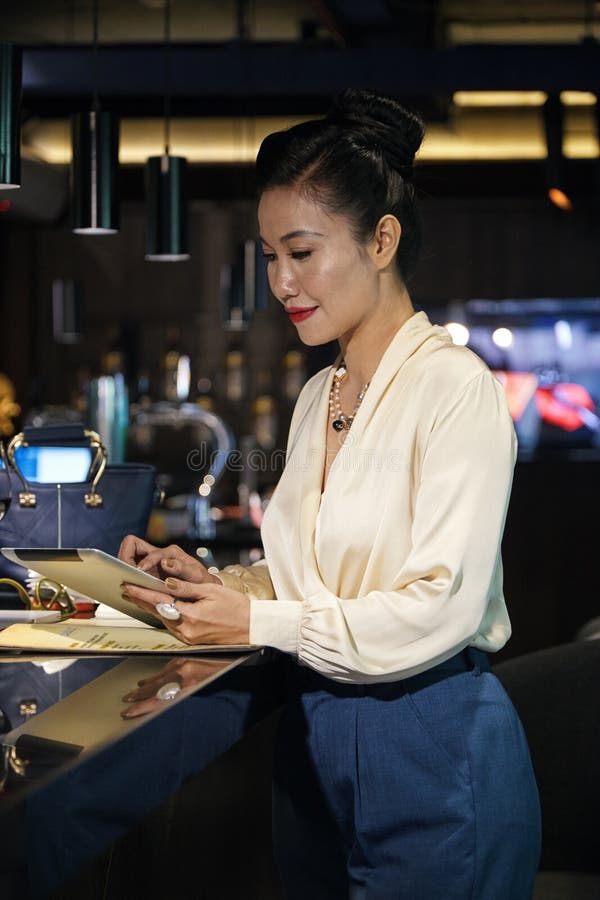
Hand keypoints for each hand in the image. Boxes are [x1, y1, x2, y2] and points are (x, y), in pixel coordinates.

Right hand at [118, 534, 219, 583]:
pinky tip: (131, 590)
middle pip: (131, 545)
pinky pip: (133, 573)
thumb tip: (165, 562)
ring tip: (126, 583)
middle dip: (124, 558)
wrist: (204, 590)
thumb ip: (182, 568)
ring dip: (125, 569)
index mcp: (169, 552)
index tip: (138, 571)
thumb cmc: (201, 581)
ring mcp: (152, 565)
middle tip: (125, 574)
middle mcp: (159, 555)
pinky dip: (130, 579)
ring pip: (129, 558)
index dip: (138, 558)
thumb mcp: (196, 575)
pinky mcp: (149, 576)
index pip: (144, 546)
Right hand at [120, 657, 229, 718]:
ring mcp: (186, 662)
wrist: (245, 658)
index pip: (158, 700)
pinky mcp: (189, 656)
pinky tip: (153, 679)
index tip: (128, 713)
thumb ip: (188, 700)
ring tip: (134, 691)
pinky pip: (169, 666)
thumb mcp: (209, 695)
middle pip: (156, 687)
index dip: (142, 708)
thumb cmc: (230, 680)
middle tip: (125, 702)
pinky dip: (159, 674)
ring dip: (146, 685)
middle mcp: (184, 672)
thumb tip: (172, 707)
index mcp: (188, 685)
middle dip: (139, 696)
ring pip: (161, 676)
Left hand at [121, 577, 250, 645]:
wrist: (251, 627)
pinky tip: (157, 606)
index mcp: (190, 616)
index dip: (141, 592)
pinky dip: (162, 613)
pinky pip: (171, 624)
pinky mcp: (190, 639)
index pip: (158, 601)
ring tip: (137, 594)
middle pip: (156, 612)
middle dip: (140, 599)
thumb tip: (165, 581)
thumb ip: (185, 588)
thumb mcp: (211, 591)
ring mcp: (187, 637)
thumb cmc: (236, 606)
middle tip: (126, 587)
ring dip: (149, 606)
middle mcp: (185, 630)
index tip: (127, 584)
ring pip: (162, 618)